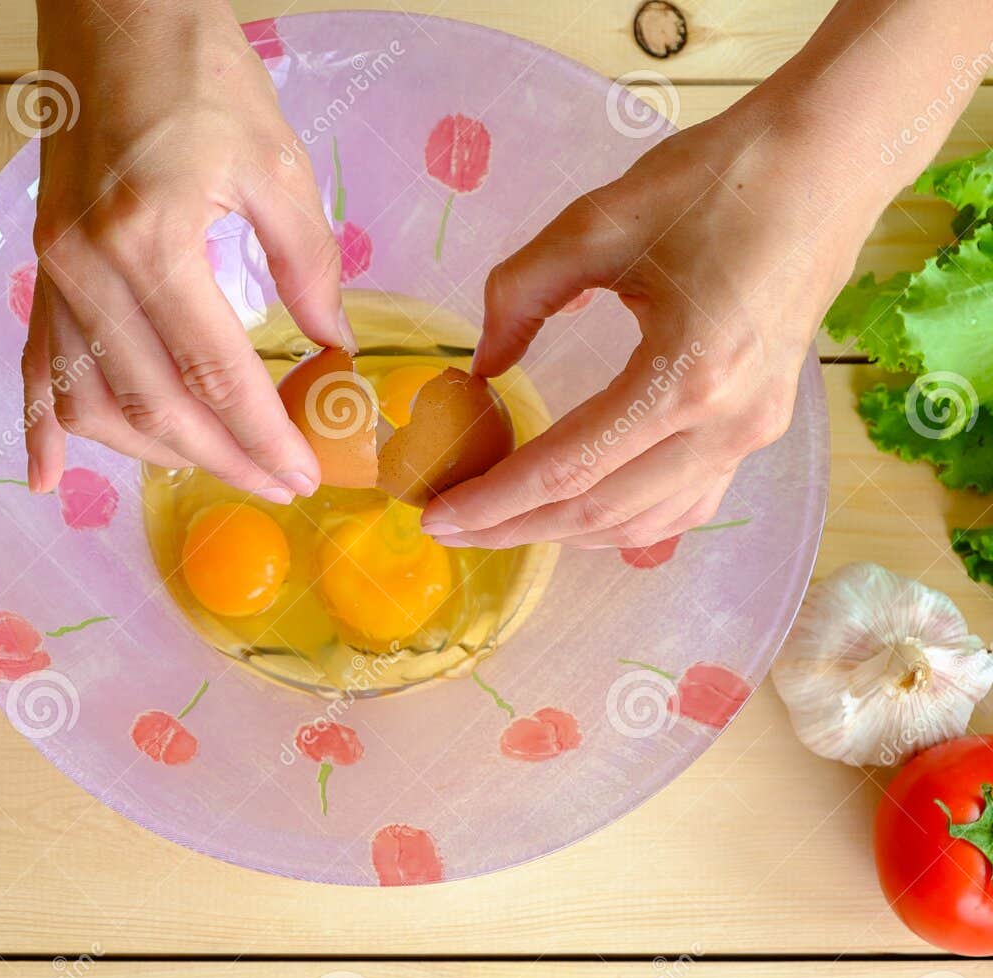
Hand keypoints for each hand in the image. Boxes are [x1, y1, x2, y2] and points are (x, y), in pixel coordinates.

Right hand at [23, 0, 352, 501]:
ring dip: (149, 451)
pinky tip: (47, 479)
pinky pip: (33, 365)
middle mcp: (88, 268)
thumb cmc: (198, 75)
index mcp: (151, 237)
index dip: (263, 435)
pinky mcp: (41, 269)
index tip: (303, 474)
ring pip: (92, 402)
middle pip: (155, 403)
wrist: (114, 19)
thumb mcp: (277, 164)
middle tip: (275, 484)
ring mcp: (54, 273)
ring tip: (205, 465)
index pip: (215, 371)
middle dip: (221, 458)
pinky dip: (40, 426)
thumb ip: (308, 265)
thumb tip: (335, 349)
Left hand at [420, 103, 872, 549]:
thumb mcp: (596, 223)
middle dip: (514, 526)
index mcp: (686, 375)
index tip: (435, 514)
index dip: (494, 500)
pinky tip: (577, 510)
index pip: (568, 468)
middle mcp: (726, 423)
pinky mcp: (761, 427)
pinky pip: (685, 503)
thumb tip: (480, 366)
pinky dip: (622, 520)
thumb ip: (520, 295)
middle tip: (448, 525)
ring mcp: (752, 434)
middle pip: (599, 511)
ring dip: (564, 530)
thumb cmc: (716, 181)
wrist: (828, 161)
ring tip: (499, 518)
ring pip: (642, 520)